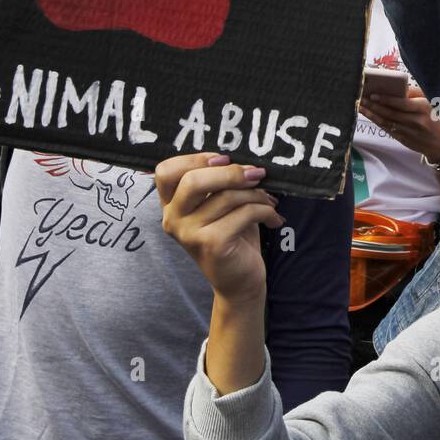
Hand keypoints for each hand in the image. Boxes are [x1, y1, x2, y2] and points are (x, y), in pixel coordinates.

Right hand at [157, 153, 281, 304]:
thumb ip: (220, 182)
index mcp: (171, 204)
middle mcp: (172, 219)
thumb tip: (245, 159)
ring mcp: (188, 234)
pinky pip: (243, 214)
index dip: (195, 159)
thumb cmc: (232, 235)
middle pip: (193, 180)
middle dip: (231, 173)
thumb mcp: (221, 204)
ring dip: (256, 194)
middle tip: (257, 175)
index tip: (224, 160)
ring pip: (226, 197)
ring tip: (270, 200)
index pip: (166, 171)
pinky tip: (274, 218)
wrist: (240, 281)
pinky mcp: (211, 245)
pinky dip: (265, 211)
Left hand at [359, 87, 439, 162]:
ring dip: (371, 114)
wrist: (439, 145)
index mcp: (423, 108)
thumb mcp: (429, 103)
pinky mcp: (402, 139)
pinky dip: (376, 121)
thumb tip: (397, 87)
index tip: (373, 94)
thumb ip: (414, 94)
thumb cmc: (433, 119)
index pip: (402, 103)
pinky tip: (368, 115)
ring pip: (386, 121)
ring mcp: (408, 131)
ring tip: (360, 106)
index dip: (386, 99)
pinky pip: (387, 128)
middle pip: (390, 112)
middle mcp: (416, 120)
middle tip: (361, 98)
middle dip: (374, 105)